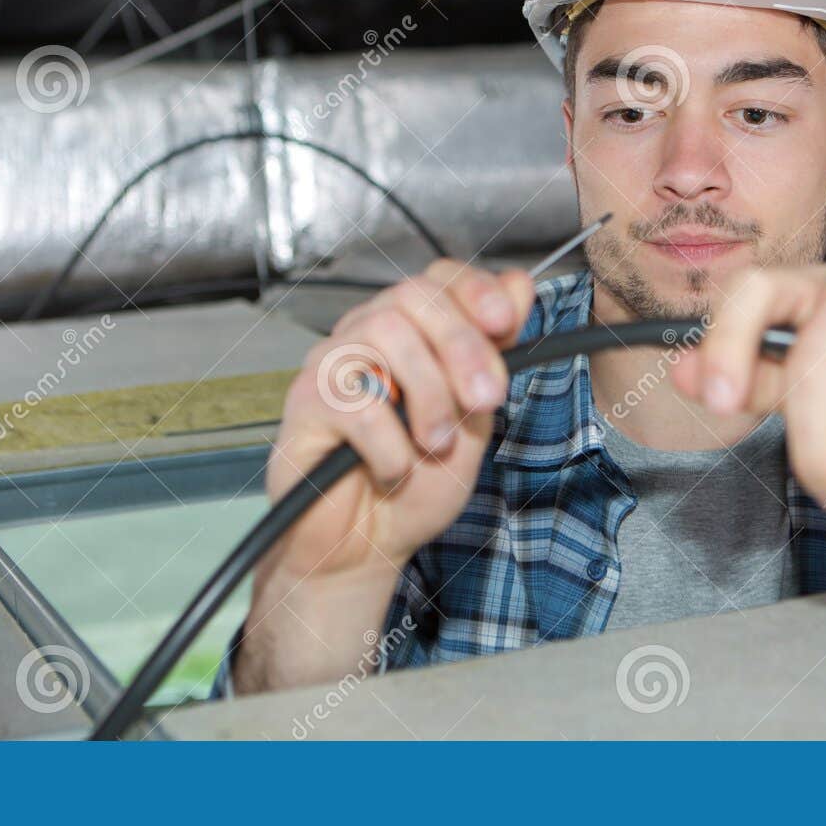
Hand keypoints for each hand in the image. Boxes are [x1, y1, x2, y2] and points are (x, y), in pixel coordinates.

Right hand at [260, 258, 535, 584]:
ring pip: (384, 333)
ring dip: (429, 396)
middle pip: (411, 296)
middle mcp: (365, 336)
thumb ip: (495, 356)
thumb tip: (520, 285)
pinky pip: (354, 401)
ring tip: (436, 445)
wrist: (369, 548)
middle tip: (486, 401)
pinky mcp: (305, 403)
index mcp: (409, 333)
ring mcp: (331, 364)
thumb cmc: (416, 484)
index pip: (436, 277)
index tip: (506, 322)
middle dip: (461, 345)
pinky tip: (392, 470)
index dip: (473, 289)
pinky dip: (389, 444)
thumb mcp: (475, 420)